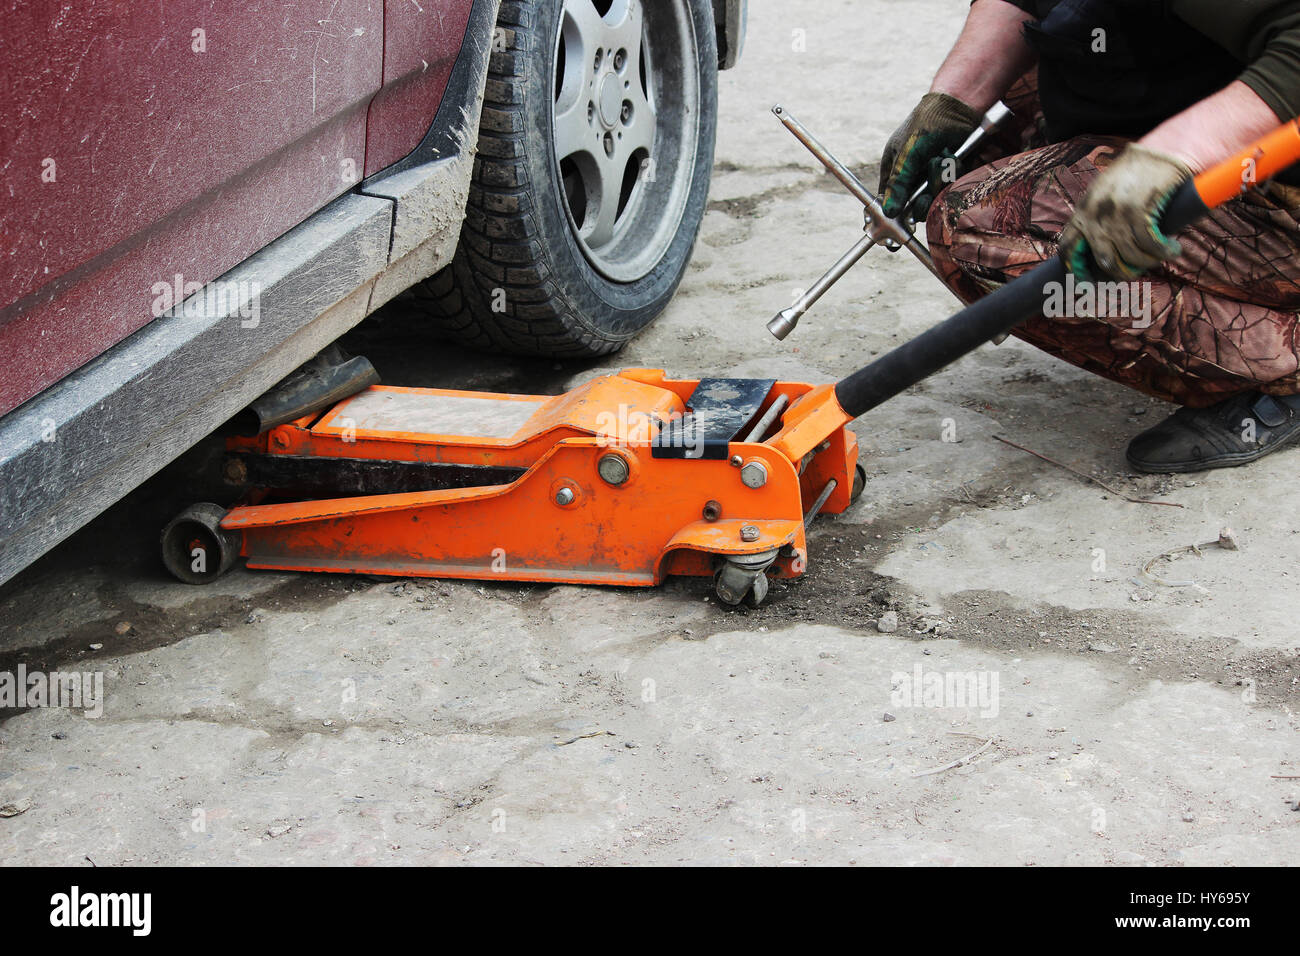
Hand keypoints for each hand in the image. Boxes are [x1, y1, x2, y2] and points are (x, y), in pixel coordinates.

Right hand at [878, 92, 980, 218]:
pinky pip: (953, 187)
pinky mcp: (951, 176)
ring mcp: (933, 178)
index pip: (890, 202)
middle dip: (925, 197)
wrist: (959, 106)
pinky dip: (954, 172)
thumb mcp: (908, 153)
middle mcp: (913, 178)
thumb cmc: (927, 123)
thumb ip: (899, 182)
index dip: (895, 215)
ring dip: (942, 177)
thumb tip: (888, 211)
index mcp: (895, 171)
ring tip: (944, 155)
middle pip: (916, 207)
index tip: (900, 227)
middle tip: (928, 190)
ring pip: (937, 198)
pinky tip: (954, 155)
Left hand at [1059, 144, 1192, 281]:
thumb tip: (1097, 251)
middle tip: (1135, 272)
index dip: (1077, 270)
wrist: (1161, 150)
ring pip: (1130, 255)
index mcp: (1083, 209)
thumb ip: (1097, 217)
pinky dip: (1164, 252)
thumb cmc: (1134, 175)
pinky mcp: (1142, 208)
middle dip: (1120, 272)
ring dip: (1148, 263)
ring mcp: (1118, 211)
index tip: (1089, 283)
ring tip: (1160, 258)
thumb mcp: (1104, 193)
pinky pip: (1151, 244)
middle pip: (1103, 259)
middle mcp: (1096, 212)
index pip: (1068, 247)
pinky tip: (1173, 250)